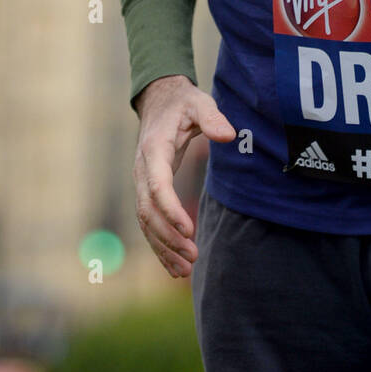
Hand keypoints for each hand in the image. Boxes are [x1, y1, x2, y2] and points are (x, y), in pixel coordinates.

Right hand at [133, 75, 235, 277]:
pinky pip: (149, 222)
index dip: (171, 209)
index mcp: (154, 150)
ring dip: (163, 246)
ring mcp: (142, 182)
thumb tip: (228, 135)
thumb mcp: (199, 103)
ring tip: (184, 270)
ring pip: (146, 222)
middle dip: (168, 236)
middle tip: (192, 256)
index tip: (188, 229)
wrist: (160, 101)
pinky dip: (159, 244)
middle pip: (149, 210)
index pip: (158, 185)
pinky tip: (173, 265)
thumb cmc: (182, 103)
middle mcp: (142, 170)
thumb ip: (212, 118)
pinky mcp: (148, 190)